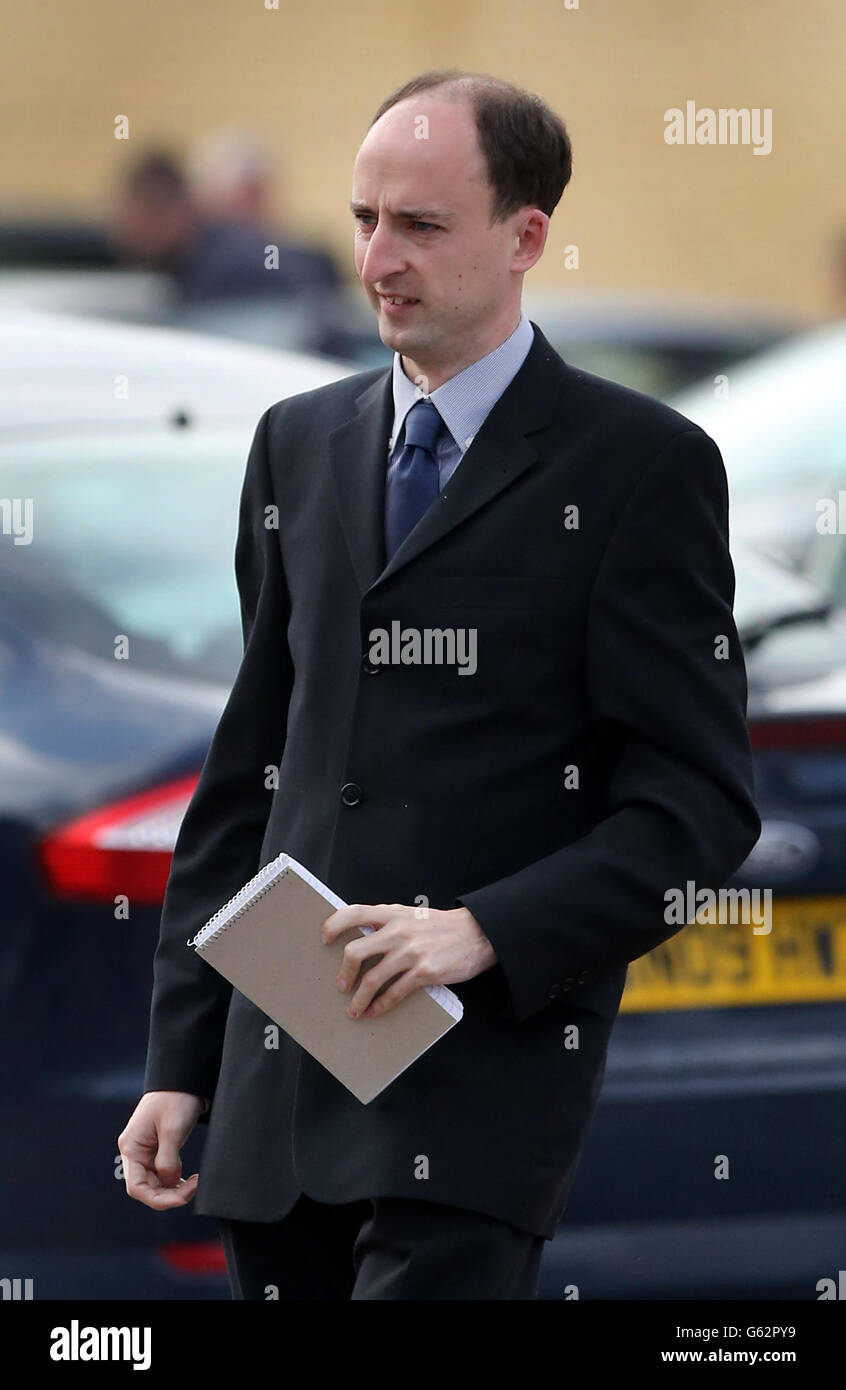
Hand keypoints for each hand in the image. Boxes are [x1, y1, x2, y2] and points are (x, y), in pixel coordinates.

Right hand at [118, 1091, 203, 1209]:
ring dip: (173, 1190)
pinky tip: (188, 1181)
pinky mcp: (156, 1150)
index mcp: (131, 1147)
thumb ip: (168, 1161)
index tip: (183, 1196)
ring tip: (195, 1183)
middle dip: (170, 1195)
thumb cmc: (175, 1099)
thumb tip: (169, 1185)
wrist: (182, 1079)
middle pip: (146, 1188)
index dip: (159, 1199)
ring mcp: (144, 1152)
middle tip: (195, 1187)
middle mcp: (134, 1152)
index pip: (137, 1187)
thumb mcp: (173, 1130)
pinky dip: (174, 1181)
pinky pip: (161, 1175)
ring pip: (154, 1184)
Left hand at [321, 902, 496, 1018]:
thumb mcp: (412, 915)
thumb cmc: (441, 926)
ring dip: (359, 998)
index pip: (354, 913)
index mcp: (393, 913)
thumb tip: (360, 940)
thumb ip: (388, 923)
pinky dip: (380, 1005)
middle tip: (340, 986)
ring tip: (354, 1009)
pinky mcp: (424, 972)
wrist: (477, 934)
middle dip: (344, 973)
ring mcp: (411, 952)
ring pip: (372, 979)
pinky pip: (394, 993)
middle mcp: (399, 931)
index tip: (324, 940)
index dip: (333, 925)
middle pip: (356, 951)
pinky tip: (375, 1011)